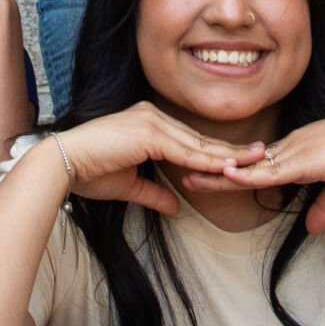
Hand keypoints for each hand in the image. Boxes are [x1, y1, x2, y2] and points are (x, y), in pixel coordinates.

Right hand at [56, 102, 265, 215]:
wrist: (63, 165)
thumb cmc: (89, 173)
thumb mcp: (129, 186)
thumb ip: (155, 193)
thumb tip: (177, 208)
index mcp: (149, 125)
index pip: (189, 141)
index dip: (215, 152)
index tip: (241, 159)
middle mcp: (152, 117)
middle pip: (199, 138)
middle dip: (230, 149)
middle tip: (261, 154)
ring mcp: (151, 121)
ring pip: (196, 143)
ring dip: (226, 154)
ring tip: (254, 160)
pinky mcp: (148, 131)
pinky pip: (183, 149)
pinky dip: (205, 160)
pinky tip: (225, 167)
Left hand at [185, 110, 324, 234]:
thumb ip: (324, 207)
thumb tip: (312, 230)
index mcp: (298, 149)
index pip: (258, 161)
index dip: (235, 168)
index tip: (212, 170)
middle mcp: (290, 146)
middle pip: (244, 161)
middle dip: (215, 168)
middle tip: (185, 170)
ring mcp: (293, 151)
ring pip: (248, 166)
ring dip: (219, 173)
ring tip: (189, 175)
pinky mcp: (302, 160)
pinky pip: (266, 170)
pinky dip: (244, 174)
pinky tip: (223, 173)